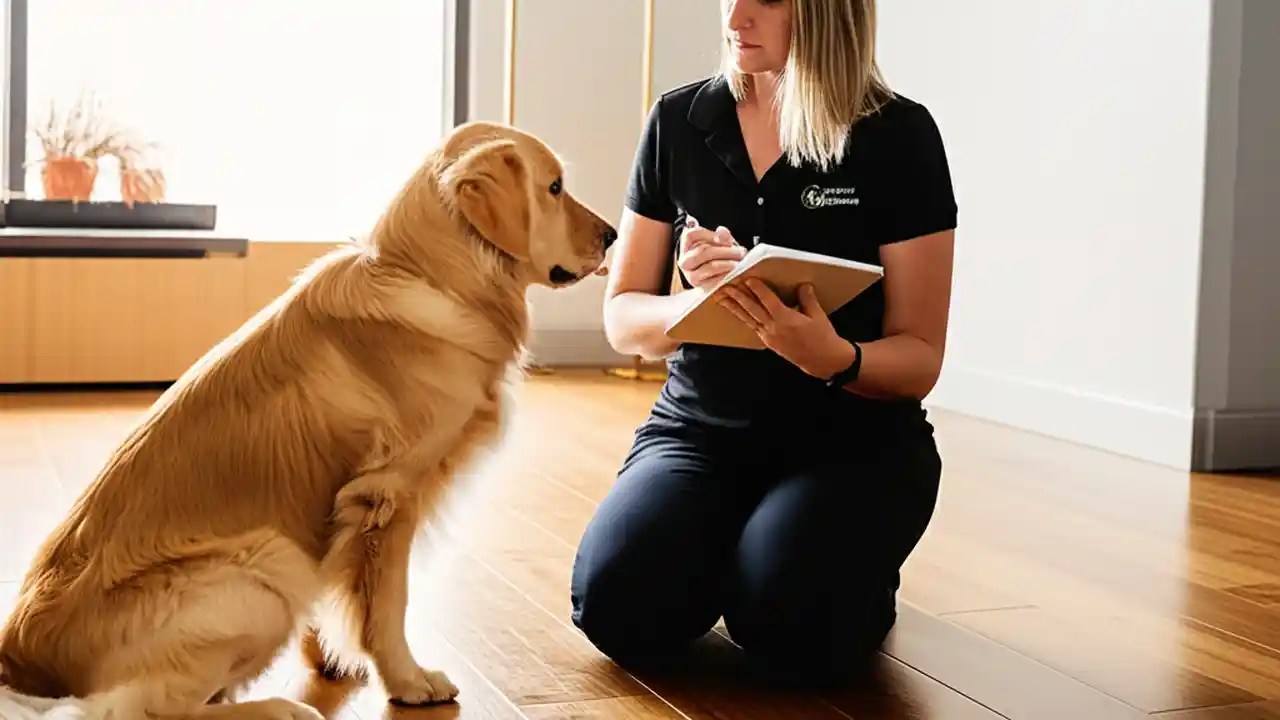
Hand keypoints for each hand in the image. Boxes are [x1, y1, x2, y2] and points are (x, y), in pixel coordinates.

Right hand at [677, 216, 746, 290]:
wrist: (713, 277)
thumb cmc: (716, 256)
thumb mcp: (718, 242)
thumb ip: (722, 235)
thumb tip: (725, 236)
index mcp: (687, 245)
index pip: (692, 235)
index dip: (709, 235)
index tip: (728, 240)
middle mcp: (685, 260)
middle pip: (703, 251)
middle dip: (725, 251)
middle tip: (741, 252)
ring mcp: (690, 275)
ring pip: (710, 267)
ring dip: (728, 264)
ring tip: (739, 263)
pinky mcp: (700, 287)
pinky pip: (714, 282)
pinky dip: (726, 277)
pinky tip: (734, 274)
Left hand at [717, 279, 856, 379]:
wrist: (823, 361)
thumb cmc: (823, 339)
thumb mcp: (818, 316)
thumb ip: (808, 299)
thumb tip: (803, 286)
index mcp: (787, 319)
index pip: (768, 300)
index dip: (757, 289)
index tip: (748, 279)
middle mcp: (775, 328)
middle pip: (752, 309)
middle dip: (738, 297)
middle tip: (726, 287)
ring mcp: (770, 337)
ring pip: (748, 319)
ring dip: (734, 308)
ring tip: (722, 299)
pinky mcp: (769, 343)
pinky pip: (753, 327)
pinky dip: (744, 318)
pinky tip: (738, 313)